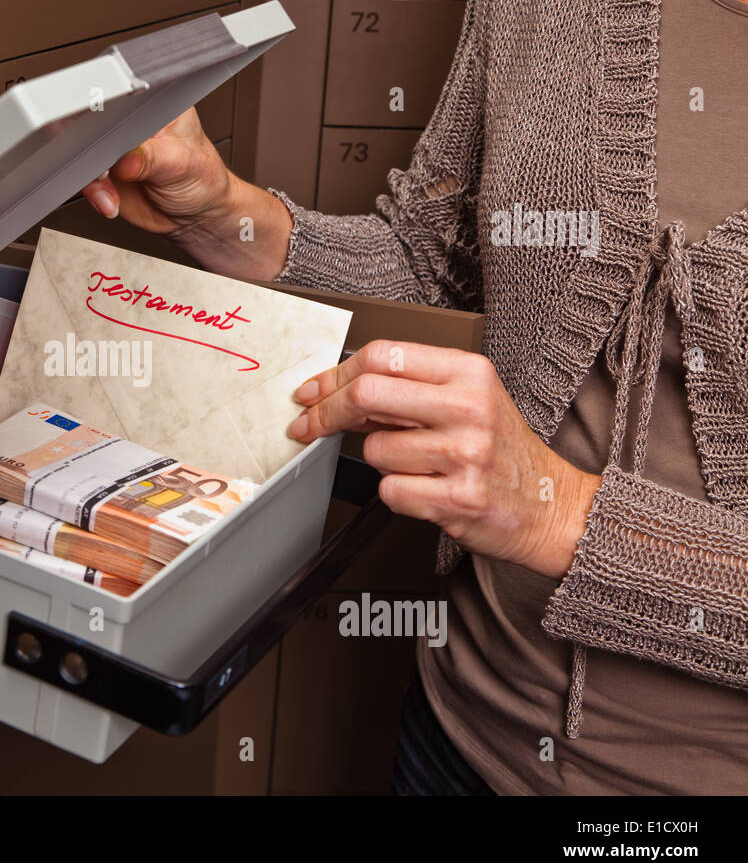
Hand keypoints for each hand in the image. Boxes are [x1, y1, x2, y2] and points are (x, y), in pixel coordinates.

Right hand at [80, 107, 291, 279]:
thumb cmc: (201, 179)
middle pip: (96, 120)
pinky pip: (85, 178)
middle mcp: (131, 120)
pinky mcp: (104, 171)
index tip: (107, 131)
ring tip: (113, 193)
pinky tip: (111, 200)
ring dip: (94, 178)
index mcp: (154, 101)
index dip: (110, 108)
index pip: (124, 93)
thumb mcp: (181, 163)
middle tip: (108, 168)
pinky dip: (94, 192)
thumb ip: (152, 158)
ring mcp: (115, 146)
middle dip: (95, 147)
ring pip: (85, 152)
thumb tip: (125, 158)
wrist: (195, 215)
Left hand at [288, 340, 601, 577]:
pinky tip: (429, 489)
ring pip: (375, 449)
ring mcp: (465, 453)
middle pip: (366, 394)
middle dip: (326, 412)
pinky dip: (398, 493)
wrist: (553, 505)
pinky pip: (391, 491)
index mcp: (467, 372)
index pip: (380, 357)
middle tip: (310, 424)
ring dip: (381, 461)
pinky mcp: (459, 498)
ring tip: (419, 465)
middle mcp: (468, 407)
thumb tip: (335, 388)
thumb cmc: (502, 451)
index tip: (311, 392)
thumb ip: (407, 389)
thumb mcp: (467, 399)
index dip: (333, 375)